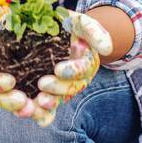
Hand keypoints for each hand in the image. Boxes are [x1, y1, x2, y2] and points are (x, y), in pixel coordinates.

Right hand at [0, 22, 38, 118]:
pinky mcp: (26, 96)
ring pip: (15, 108)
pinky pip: (32, 107)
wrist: (3, 39)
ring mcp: (8, 95)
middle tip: (22, 101)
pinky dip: (39, 113)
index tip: (9, 81)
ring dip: (26, 111)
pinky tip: (47, 114)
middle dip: (10, 102)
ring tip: (36, 110)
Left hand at [33, 11, 113, 125]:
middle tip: (42, 84)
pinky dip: (43, 115)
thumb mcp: (82, 24)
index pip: (83, 69)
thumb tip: (107, 49)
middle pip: (72, 88)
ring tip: (38, 103)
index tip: (58, 69)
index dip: (72, 70)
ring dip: (50, 104)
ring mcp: (64, 88)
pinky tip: (34, 118)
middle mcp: (78, 79)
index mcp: (87, 62)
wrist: (56, 33)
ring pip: (60, 100)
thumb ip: (94, 32)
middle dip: (58, 89)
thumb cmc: (70, 27)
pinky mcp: (50, 93)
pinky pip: (48, 108)